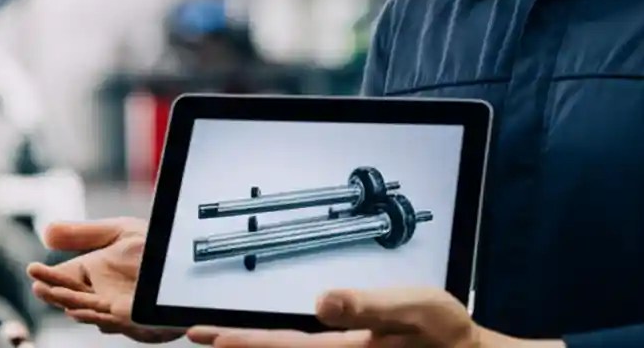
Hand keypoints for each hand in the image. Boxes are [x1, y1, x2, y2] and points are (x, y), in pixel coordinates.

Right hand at [26, 217, 183, 342]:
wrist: (192, 251)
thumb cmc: (158, 244)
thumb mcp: (118, 233)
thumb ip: (83, 235)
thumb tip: (46, 233)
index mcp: (96, 277)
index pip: (65, 281)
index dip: (49, 278)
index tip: (33, 272)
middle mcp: (105, 298)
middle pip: (74, 299)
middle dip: (56, 294)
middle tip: (38, 286)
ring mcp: (123, 312)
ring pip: (93, 313)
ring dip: (74, 306)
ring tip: (54, 295)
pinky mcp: (142, 320)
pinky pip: (121, 321)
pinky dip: (102, 316)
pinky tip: (88, 310)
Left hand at [186, 287, 529, 347]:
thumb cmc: (446, 336)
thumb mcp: (417, 309)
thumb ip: (370, 306)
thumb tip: (322, 300)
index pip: (278, 344)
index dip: (237, 338)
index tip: (201, 331)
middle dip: (236, 344)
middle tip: (196, 331)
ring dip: (258, 347)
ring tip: (222, 336)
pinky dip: (283, 347)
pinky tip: (272, 339)